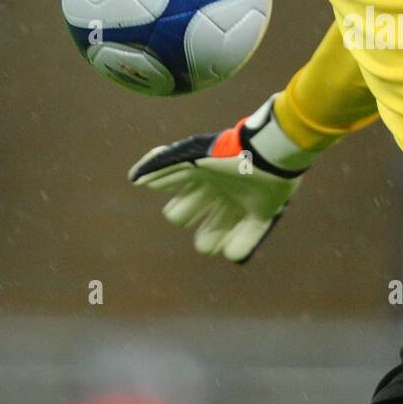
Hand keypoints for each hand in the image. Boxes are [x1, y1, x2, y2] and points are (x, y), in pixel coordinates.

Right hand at [128, 93, 317, 261]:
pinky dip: (240, 246)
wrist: (266, 155)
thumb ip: (160, 165)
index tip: (187, 205)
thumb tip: (135, 180)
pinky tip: (233, 249)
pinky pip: (250, 236)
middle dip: (197, 228)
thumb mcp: (188, 158)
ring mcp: (241, 202)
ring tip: (217, 242)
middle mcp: (218, 193)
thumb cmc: (226, 156)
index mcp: (200, 182)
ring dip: (215, 241)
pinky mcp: (264, 211)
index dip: (179, 213)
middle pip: (199, 223)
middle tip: (206, 222)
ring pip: (220, 232)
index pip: (178, 211)